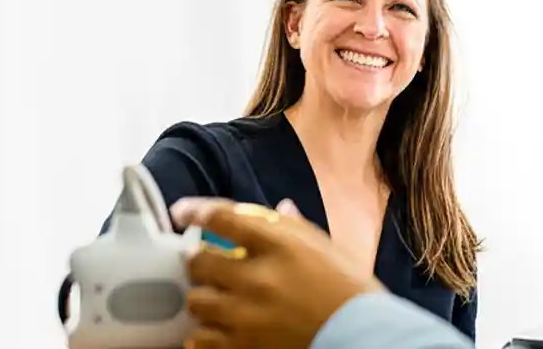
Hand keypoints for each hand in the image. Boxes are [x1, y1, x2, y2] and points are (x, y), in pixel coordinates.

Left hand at [171, 197, 384, 348]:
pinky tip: (213, 329)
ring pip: (196, 301)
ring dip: (202, 297)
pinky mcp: (243, 347)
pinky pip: (200, 340)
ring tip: (213, 298)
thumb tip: (280, 207)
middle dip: (197, 259)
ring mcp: (246, 315)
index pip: (224, 218)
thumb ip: (295, 227)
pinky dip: (203, 333)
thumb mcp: (325, 246)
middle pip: (199, 261)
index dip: (197, 211)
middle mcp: (257, 277)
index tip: (183, 212)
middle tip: (201, 261)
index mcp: (280, 244)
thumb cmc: (349, 288)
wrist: (360, 334)